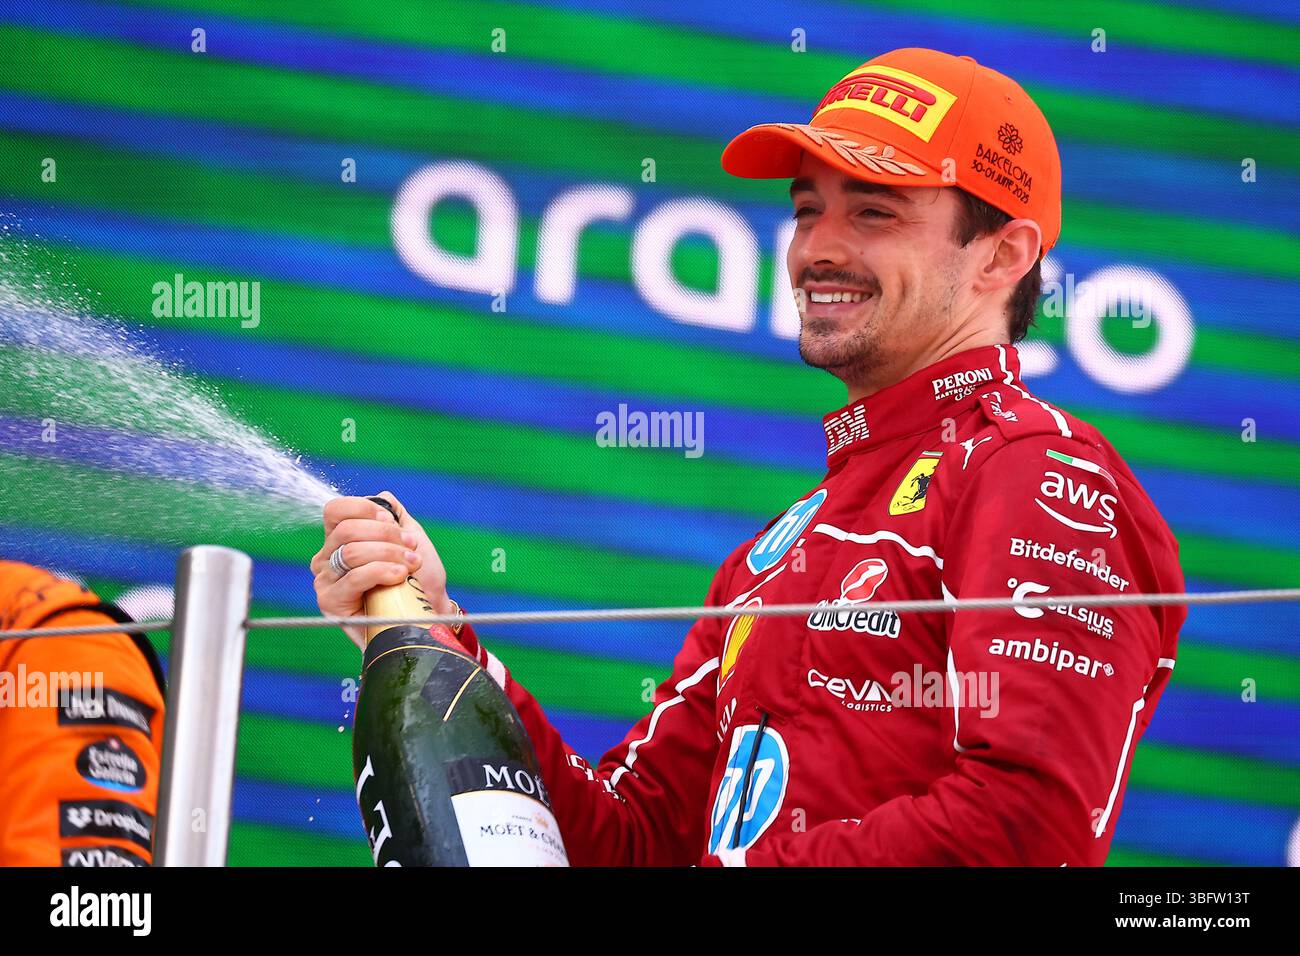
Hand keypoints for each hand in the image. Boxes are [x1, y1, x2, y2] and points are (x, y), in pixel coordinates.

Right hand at [311, 491, 451, 648]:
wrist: (427, 611)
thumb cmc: (418, 576)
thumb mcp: (409, 537)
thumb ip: (394, 514)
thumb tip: (382, 497)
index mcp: (340, 538)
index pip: (336, 510)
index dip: (366, 510)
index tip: (393, 522)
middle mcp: (327, 557)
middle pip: (347, 530)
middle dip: (386, 535)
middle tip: (411, 547)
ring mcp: (326, 579)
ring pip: (351, 552)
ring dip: (388, 554)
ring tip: (410, 564)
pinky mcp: (331, 602)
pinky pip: (354, 578)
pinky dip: (381, 572)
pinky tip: (399, 576)